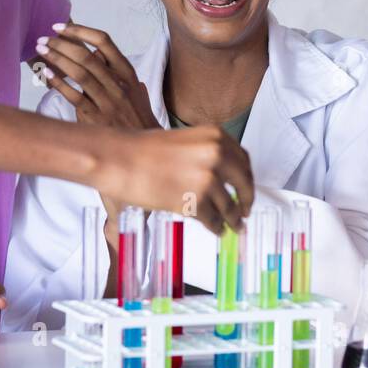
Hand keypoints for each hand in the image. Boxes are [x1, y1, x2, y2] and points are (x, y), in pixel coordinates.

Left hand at [33, 22, 160, 128]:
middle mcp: (118, 83)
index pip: (104, 41)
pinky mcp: (96, 117)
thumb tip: (95, 53)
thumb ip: (114, 70)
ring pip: (79, 73)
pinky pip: (74, 96)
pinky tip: (46, 74)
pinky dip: (58, 83)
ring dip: (57, 59)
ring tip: (41, 50)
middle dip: (62, 44)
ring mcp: (108, 101)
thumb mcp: (133, 88)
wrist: (141, 144)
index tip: (60, 27)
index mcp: (127, 72)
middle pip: (87, 55)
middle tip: (44, 39)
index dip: (80, 31)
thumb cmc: (134, 114)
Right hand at [93, 126, 252, 233]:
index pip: (243, 161)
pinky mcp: (196, 202)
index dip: (247, 179)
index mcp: (216, 136)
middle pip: (244, 184)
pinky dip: (217, 227)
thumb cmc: (143, 150)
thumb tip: (222, 177)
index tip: (246, 189)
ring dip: (233, 219)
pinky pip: (214, 220)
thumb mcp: (185, 141)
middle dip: (246, 201)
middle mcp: (217, 155)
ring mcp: (208, 179)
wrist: (120, 160)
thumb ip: (207, 154)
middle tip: (245, 212)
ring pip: (230, 206)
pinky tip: (216, 230)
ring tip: (233, 226)